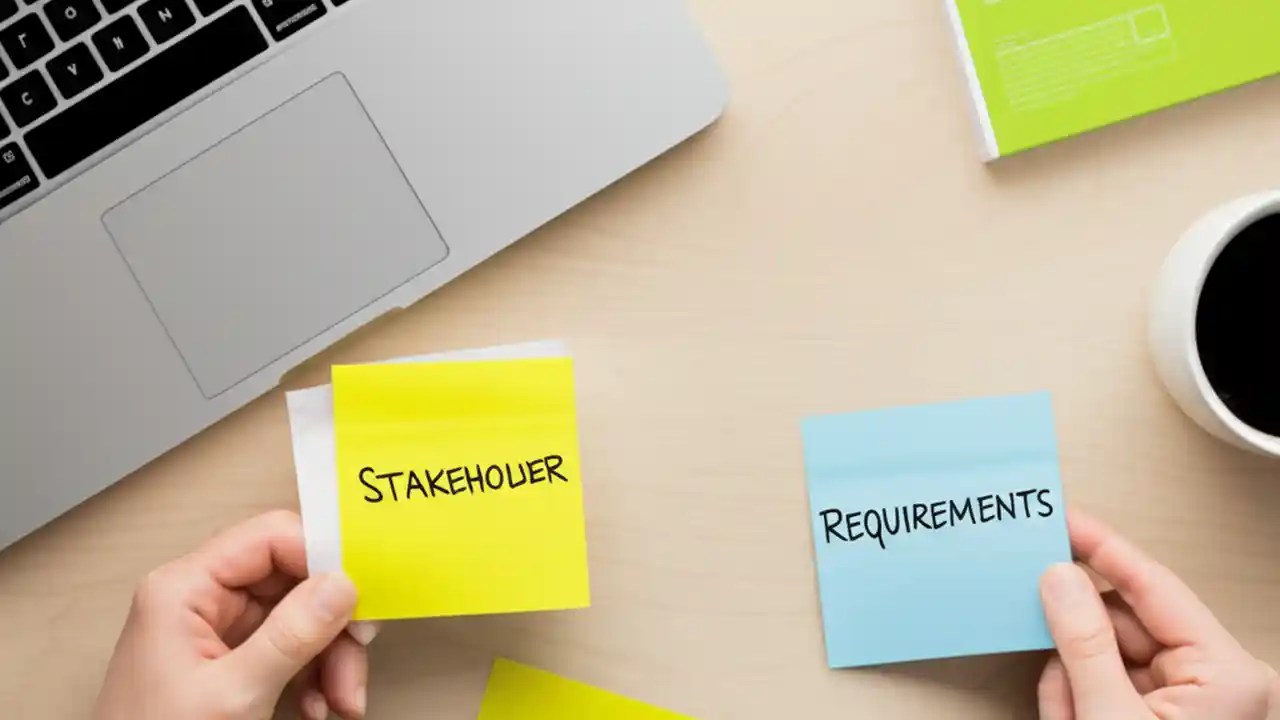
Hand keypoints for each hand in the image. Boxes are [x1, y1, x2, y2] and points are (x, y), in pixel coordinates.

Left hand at [95, 510, 379, 719]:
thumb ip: (290, 635)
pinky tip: (319, 704)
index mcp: (184, 588)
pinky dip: (315, 674)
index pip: (269, 537)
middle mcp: (199, 599)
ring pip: (299, 616)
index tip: (362, 589)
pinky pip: (289, 647)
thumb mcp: (234, 693)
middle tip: (361, 649)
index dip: (322, 556)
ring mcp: (215, 630)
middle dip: (333, 620)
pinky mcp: (229, 659)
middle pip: (292, 579)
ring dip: (332, 655)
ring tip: (343, 698)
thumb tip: (341, 584)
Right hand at [1038, 511, 1279, 719]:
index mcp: (1226, 673)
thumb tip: (1061, 579)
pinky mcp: (1167, 715)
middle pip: (1121, 625)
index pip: (1154, 586)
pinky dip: (1078, 700)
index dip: (1102, 548)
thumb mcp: (1109, 717)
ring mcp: (1193, 700)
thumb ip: (1085, 646)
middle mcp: (1217, 679)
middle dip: (1074, 645)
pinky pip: (1109, 683)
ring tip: (1067, 716)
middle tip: (1031, 631)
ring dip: (1070, 681)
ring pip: (1107, 656)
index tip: (1064, 520)